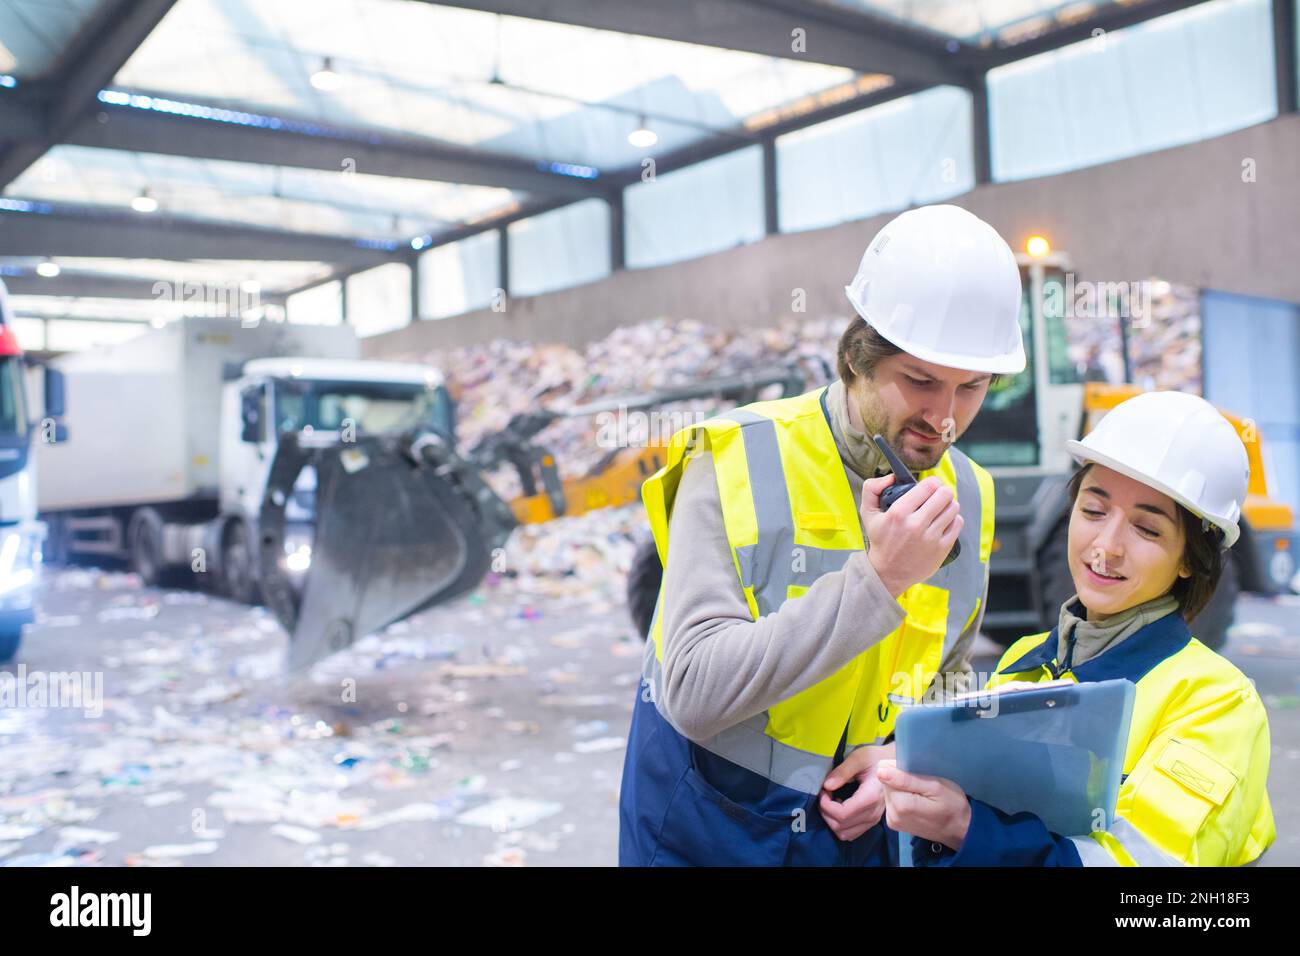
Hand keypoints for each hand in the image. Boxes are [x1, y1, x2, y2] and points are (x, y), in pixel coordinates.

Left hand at [818, 744, 893, 840]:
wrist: (895, 766)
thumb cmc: (876, 759)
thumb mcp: (859, 757)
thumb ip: (842, 771)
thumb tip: (827, 786)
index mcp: (870, 798)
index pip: (842, 814)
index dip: (826, 805)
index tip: (824, 790)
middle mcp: (873, 813)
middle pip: (840, 826)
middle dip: (826, 811)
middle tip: (825, 794)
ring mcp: (874, 820)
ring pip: (844, 833)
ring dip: (831, 820)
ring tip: (831, 801)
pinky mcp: (872, 821)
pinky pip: (851, 833)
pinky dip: (840, 824)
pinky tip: (841, 807)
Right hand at [860, 475, 962, 596]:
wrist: (888, 573)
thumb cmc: (880, 540)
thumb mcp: (867, 513)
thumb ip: (872, 488)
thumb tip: (892, 477)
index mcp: (899, 513)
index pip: (929, 486)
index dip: (932, 482)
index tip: (929, 486)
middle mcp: (916, 525)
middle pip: (945, 494)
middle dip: (942, 492)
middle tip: (937, 496)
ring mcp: (931, 538)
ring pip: (953, 508)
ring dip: (948, 505)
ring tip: (941, 508)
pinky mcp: (941, 548)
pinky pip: (957, 524)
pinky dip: (953, 519)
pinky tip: (943, 522)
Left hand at [876, 759, 970, 849]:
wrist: (960, 829)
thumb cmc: (952, 806)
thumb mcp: (935, 786)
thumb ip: (906, 779)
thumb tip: (880, 771)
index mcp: (901, 805)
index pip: (886, 774)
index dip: (900, 769)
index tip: (917, 773)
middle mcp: (892, 815)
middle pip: (886, 784)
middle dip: (901, 779)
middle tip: (922, 784)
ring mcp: (892, 821)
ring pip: (889, 792)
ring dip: (902, 789)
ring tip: (921, 793)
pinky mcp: (894, 823)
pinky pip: (892, 801)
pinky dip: (902, 797)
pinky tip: (916, 801)